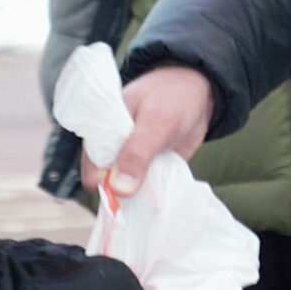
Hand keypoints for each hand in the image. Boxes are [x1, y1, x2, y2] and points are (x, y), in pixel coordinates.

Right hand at [87, 66, 213, 197]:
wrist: (198, 93)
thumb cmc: (173, 98)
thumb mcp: (157, 122)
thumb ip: (137, 153)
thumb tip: (118, 189)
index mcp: (101, 132)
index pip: (91, 169)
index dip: (106, 184)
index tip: (128, 191)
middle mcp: (110, 149)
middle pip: (107, 185)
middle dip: (123, 195)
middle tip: (147, 189)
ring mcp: (129, 160)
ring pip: (126, 190)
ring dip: (139, 196)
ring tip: (157, 190)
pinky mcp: (146, 168)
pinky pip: (143, 189)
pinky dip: (151, 193)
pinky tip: (162, 192)